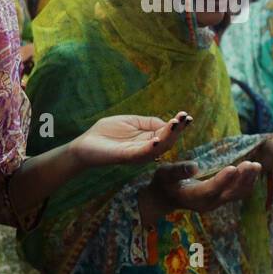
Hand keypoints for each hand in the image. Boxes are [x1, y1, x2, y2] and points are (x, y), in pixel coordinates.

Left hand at [71, 111, 191, 167]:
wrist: (85, 145)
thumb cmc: (106, 132)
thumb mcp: (131, 122)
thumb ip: (149, 122)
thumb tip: (167, 123)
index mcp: (148, 139)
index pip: (167, 133)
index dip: (177, 125)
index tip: (187, 116)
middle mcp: (146, 149)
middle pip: (167, 141)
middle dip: (177, 130)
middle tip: (185, 119)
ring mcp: (138, 154)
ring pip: (159, 148)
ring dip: (169, 137)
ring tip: (176, 125)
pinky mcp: (127, 157)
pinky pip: (143, 153)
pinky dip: (152, 147)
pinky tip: (158, 138)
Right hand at [139, 160, 261, 221]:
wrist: (165, 198)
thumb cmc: (163, 182)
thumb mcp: (164, 174)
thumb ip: (178, 170)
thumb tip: (194, 167)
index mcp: (193, 196)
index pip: (211, 189)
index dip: (223, 180)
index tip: (233, 167)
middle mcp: (207, 203)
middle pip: (229, 193)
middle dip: (242, 179)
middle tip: (251, 164)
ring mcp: (216, 202)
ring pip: (237, 194)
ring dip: (248, 180)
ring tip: (256, 165)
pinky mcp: (222, 199)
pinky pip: (238, 193)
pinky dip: (247, 182)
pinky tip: (253, 170)